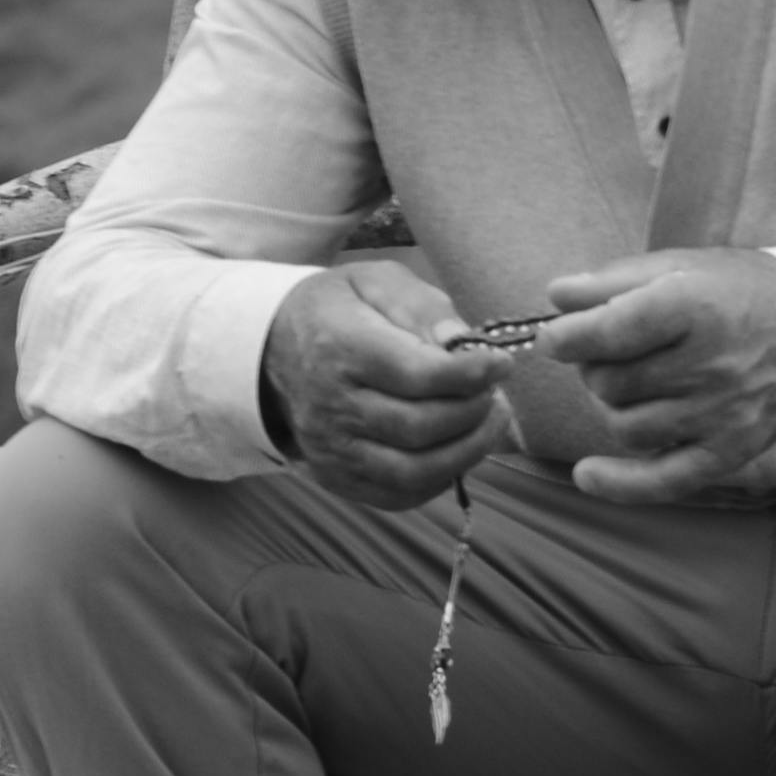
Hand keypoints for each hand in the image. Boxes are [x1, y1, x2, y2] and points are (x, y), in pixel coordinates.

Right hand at [261, 256, 514, 510]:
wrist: (273, 349)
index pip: (417, 374)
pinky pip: (399, 495)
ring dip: (467, 451)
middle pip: (420, 427)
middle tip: (496, 392)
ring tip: (490, 422)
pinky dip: (440, 479)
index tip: (502, 363)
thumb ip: (420, 306)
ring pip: (413, 471)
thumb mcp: (375, 281)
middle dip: (474, 412)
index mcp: (342, 348)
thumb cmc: (338, 310)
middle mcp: (332, 405)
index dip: (470, 374)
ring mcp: (332, 449)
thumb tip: (460, 342)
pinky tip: (458, 448)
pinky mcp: (338, 477)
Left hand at [534, 246, 775, 504]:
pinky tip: (587, 475)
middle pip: (609, 382)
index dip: (566, 338)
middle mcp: (708, 362)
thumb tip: (556, 296)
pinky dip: (618, 483)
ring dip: (613, 406)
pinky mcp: (730, 451)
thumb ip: (616, 280)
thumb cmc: (744, 293)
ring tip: (633, 385)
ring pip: (625, 427)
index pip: (608, 331)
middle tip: (613, 353)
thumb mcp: (684, 265)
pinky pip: (662, 480)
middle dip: (595, 368)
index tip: (553, 338)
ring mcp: (720, 413)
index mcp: (693, 305)